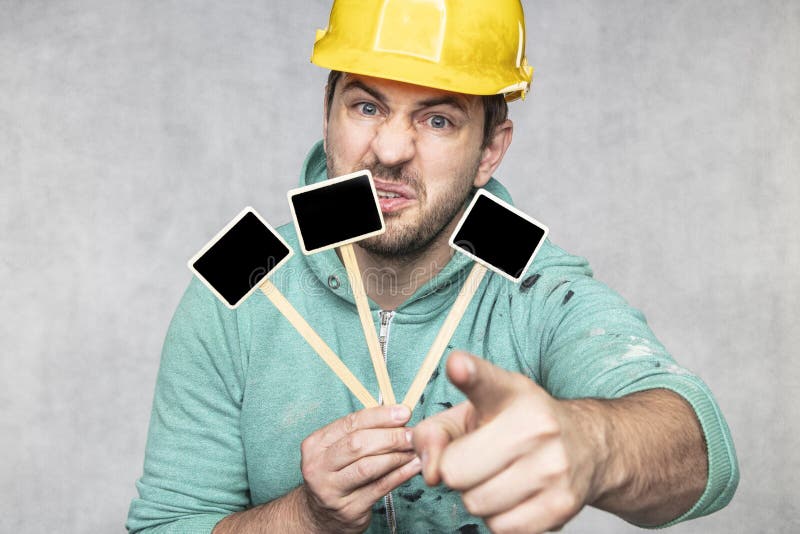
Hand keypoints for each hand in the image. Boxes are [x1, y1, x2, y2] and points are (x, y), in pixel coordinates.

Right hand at [300, 404, 422, 532]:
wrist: (321, 515)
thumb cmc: (335, 474)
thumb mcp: (337, 451)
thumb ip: (361, 433)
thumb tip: (398, 417)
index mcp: (315, 445)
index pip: (350, 423)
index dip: (380, 416)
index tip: (404, 412)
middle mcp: (318, 467)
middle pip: (358, 444)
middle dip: (390, 436)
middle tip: (412, 434)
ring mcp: (331, 490)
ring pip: (368, 467)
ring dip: (397, 455)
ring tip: (415, 449)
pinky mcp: (349, 509)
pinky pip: (380, 487)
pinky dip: (401, 474)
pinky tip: (413, 466)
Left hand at [412, 351, 604, 532]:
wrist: (586, 446)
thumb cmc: (514, 426)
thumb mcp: (472, 414)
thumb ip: (434, 433)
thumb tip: (430, 472)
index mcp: (510, 392)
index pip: (485, 382)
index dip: (469, 373)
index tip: (457, 366)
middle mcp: (536, 425)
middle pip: (455, 470)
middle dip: (456, 472)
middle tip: (477, 459)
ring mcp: (553, 466)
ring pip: (476, 503)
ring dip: (477, 497)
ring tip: (498, 476)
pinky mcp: (561, 505)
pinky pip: (501, 528)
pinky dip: (499, 518)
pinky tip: (515, 495)